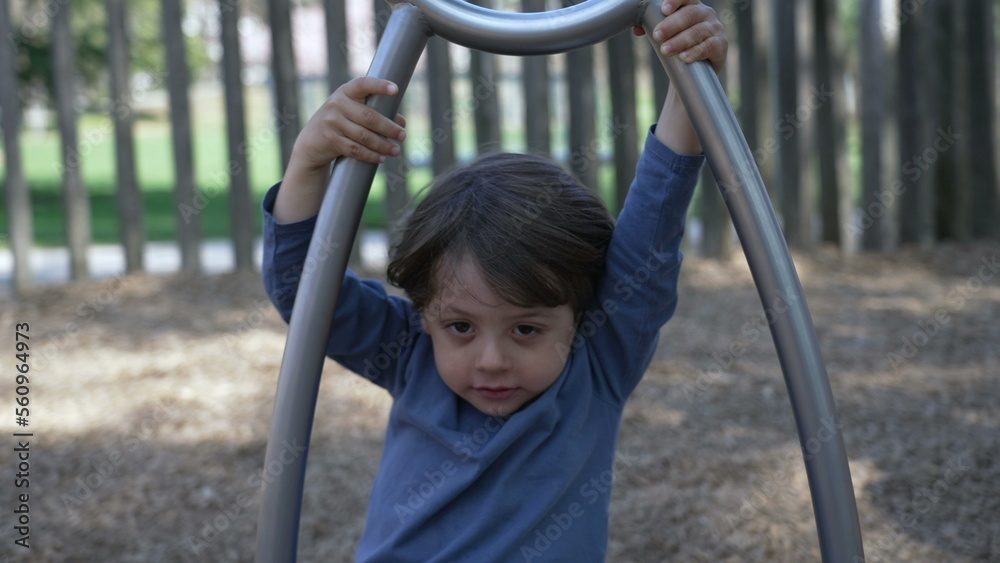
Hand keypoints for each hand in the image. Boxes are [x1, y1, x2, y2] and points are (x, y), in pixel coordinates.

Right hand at [290, 76, 406, 172]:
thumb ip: (375, 112)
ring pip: (364, 136)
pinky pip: (356, 150)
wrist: (311, 142)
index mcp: (345, 92)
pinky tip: (382, 158)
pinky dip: (371, 155)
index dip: (379, 86)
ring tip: (396, 150)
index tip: (395, 89)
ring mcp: (332, 123)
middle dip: (389, 128)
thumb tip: (402, 123)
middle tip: (403, 136)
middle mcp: (337, 104)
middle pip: (369, 117)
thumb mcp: (352, 111)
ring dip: (383, 145)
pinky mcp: (331, 140)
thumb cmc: (340, 122)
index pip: (363, 85)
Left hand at [633, 0, 727, 73]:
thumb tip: (636, 29)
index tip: (664, 9)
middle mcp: (706, 13)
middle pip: (690, 14)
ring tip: (665, 50)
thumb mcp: (668, 33)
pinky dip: (695, 52)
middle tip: (657, 35)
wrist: (698, 66)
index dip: (676, 1)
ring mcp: (715, 29)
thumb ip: (652, 27)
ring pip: (698, 31)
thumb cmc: (680, 43)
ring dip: (680, 41)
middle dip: (671, 25)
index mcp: (692, 5)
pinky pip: (709, 46)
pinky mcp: (721, 45)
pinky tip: (684, 57)